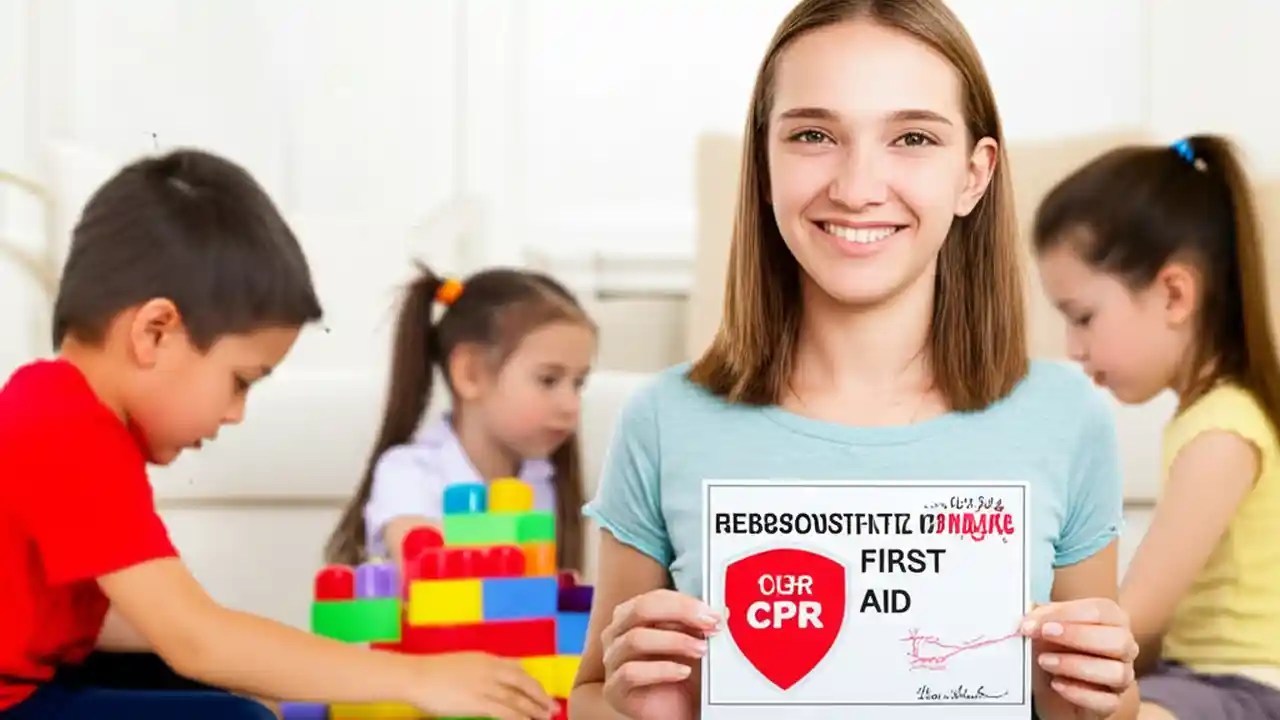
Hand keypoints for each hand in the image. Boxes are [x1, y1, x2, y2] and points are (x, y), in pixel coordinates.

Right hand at [405, 651, 557, 719]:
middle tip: (553, 709)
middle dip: (541, 696)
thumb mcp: (464, 663)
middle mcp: (491, 670)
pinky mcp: (478, 701)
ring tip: (545, 719)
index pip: (518, 670)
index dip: (533, 683)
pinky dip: (520, 718)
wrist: (416, 676)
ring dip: (534, 710)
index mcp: (488, 659)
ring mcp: (485, 685)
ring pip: (518, 699)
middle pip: (524, 683)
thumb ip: (482, 669)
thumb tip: (496, 678)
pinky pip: (506, 711)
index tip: (542, 693)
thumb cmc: (434, 672)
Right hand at [601, 589, 719, 719]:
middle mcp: (616, 634)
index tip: (713, 613)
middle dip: (680, 613)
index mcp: (631, 616)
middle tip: (709, 625)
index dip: (685, 603)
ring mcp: (612, 661)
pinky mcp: (614, 689)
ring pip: (635, 639)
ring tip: (701, 650)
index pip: (654, 597)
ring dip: (675, 641)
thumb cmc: (682, 675)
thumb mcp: (694, 644)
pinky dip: (661, 670)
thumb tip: (721, 611)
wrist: (676, 712)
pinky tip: (683, 672)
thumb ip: (702, 626)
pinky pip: (631, 673)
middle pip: (641, 610)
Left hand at [1020, 599, 1137, 717]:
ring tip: (1045, 661)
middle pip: (1117, 640)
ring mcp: (1121, 676)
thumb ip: (1039, 619)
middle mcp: (1124, 646)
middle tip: (1044, 634)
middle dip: (1077, 636)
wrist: (1051, 682)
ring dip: (1076, 666)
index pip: (1100, 611)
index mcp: (1112, 618)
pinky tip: (1056, 684)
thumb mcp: (1045, 626)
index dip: (1066, 614)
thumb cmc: (1054, 646)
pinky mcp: (1112, 702)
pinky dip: (1080, 694)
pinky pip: (1107, 702)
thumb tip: (1028, 621)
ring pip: (1117, 673)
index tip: (1035, 621)